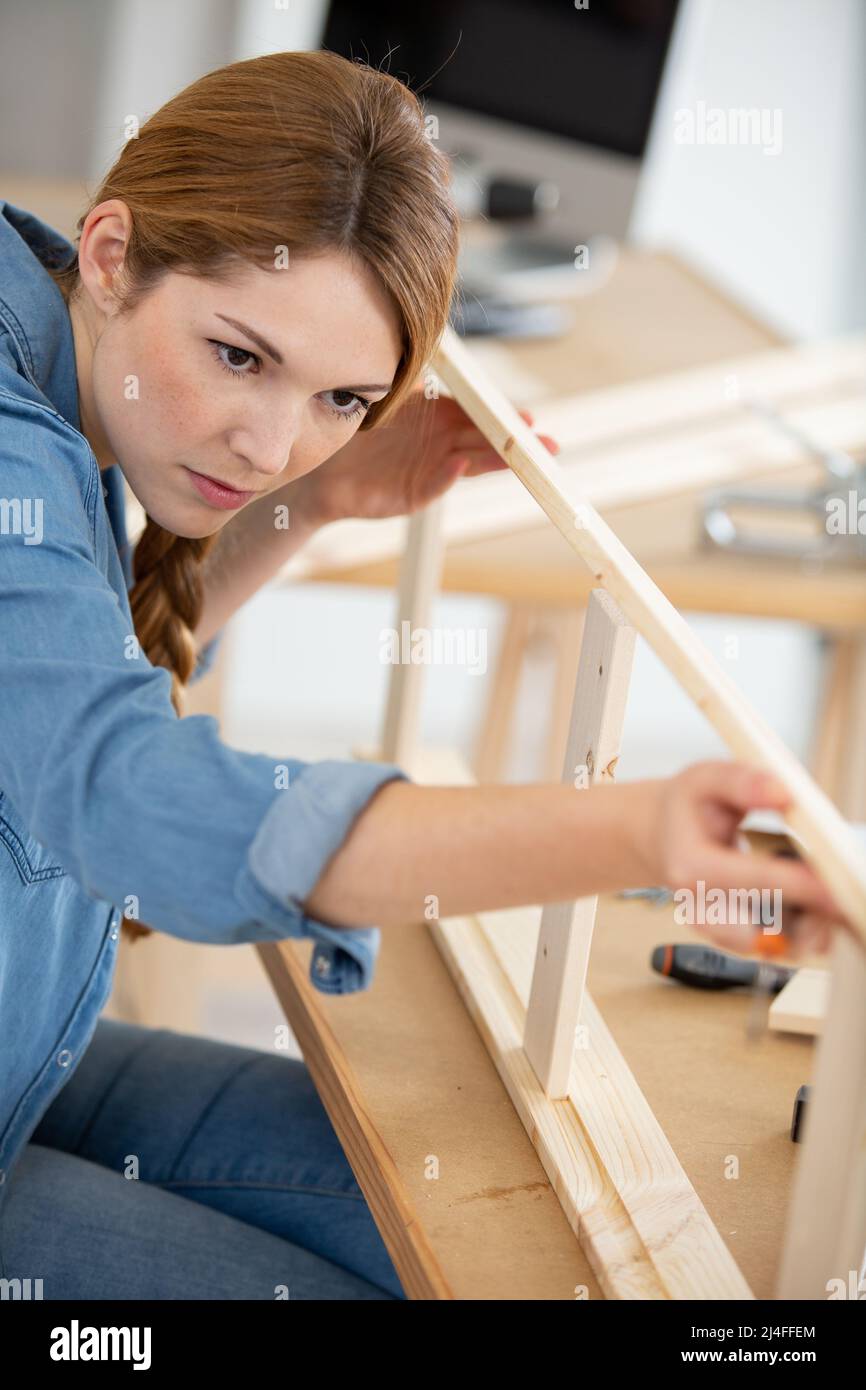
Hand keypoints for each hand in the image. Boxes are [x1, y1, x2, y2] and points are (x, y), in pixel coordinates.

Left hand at [290, 386, 558, 524]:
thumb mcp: (387, 398)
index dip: (503, 418)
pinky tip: (460, 466)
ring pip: (468, 466)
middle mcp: (440, 448)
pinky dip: (445, 478)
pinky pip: (431, 487)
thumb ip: (413, 381)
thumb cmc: (356, 430)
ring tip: (518, 459)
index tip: (528, 419)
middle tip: (546, 445)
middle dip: (515, 446)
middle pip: (484, 445)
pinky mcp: (410, 497)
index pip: (479, 419)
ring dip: (493, 463)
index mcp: (439, 422)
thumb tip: (433, 345)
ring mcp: (428, 473)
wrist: (322, 469)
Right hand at [645, 761, 845, 956]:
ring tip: (826, 900)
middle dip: (808, 919)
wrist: (663, 834)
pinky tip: (811, 906)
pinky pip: (776, 947)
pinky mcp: (733, 938)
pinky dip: (801, 929)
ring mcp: (716, 928)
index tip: (833, 885)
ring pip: (774, 947)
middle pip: (764, 931)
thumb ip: (741, 781)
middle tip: (842, 897)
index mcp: (690, 868)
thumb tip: (783, 792)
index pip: (750, 880)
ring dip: (809, 928)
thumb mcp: (705, 779)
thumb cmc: (687, 806)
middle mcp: (699, 907)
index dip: (796, 884)